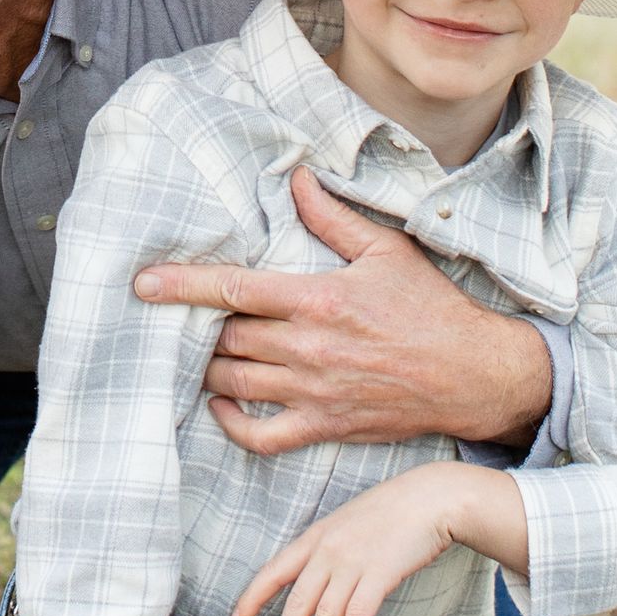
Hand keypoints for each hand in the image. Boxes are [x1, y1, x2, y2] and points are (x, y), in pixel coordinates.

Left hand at [134, 168, 553, 452]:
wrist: (472, 374)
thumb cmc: (430, 308)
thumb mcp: (385, 250)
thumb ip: (332, 217)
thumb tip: (295, 180)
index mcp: (317, 299)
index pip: (233, 290)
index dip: (182, 286)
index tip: (144, 283)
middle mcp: (308, 348)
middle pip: (226, 337)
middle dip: (199, 326)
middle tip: (182, 318)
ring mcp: (313, 392)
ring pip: (234, 381)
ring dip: (209, 367)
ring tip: (197, 351)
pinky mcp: (325, 426)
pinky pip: (261, 435)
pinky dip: (230, 423)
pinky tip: (219, 404)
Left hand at [232, 459, 525, 615]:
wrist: (430, 497)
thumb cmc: (391, 511)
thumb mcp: (347, 523)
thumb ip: (328, 548)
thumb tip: (316, 579)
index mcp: (316, 537)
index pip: (274, 570)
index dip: (253, 596)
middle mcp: (328, 550)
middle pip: (298, 602)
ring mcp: (354, 561)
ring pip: (326, 615)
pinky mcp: (381, 572)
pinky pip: (359, 614)